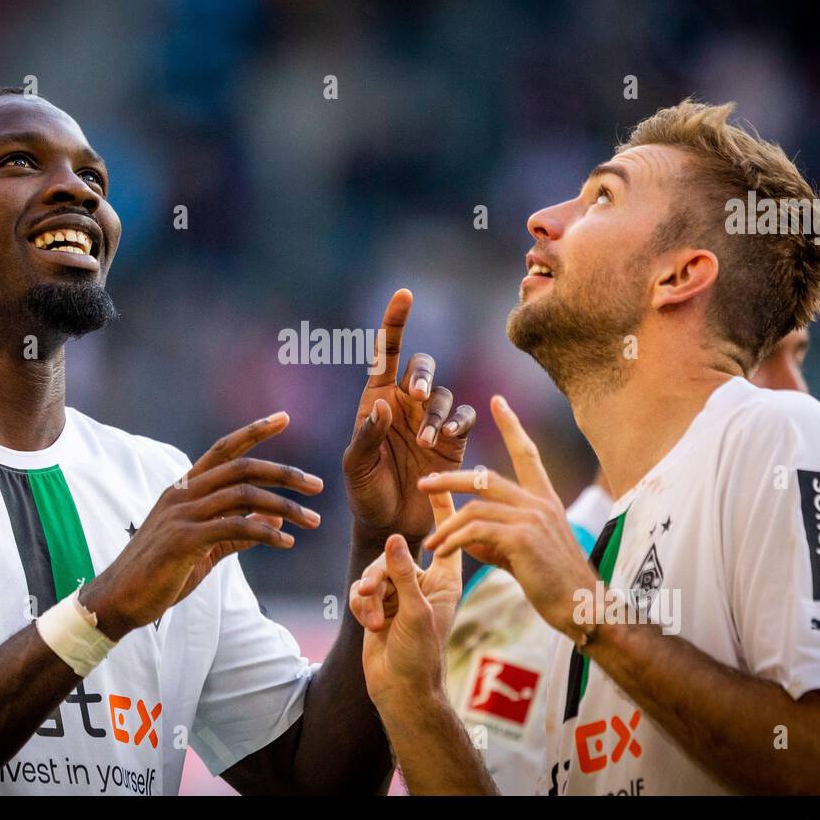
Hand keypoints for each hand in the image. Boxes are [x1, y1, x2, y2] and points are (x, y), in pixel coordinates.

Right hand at [82, 412, 322, 637]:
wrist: (120, 600)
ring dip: (284, 507)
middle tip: (317, 486)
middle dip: (284, 474)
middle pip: (242, 468)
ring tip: (312, 521)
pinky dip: (266, 533)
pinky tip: (286, 542)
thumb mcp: (204, 546)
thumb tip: (274, 515)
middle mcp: (183, 493)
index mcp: (185, 487)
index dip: (254, 431)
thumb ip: (237, 530)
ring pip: (244, 496)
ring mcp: (182, 514)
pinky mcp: (184, 539)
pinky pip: (236, 528)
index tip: (284, 417)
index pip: (224, 449)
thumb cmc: (161, 572)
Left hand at [342, 288, 475, 544]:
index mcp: (376, 400)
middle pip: (421, 368)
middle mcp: (405, 404)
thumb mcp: (356, 467)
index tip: (405, 295)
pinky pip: (463, 418)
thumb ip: (367, 436)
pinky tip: (448, 439)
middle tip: (416, 396)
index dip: (395, 322)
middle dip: (422, 376)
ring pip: (443, 396)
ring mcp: (430, 421)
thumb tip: (385, 406)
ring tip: (425, 443)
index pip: (387, 352)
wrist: (392, 524)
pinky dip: (457, 423)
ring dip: (436, 415)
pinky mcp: (454, 441)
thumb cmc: (366, 494)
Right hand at [349, 492, 461, 706]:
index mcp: (445, 579)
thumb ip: (403, 573)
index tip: (431, 482)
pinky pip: (363, 591)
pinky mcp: (380, 607)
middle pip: (395, 553)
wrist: (401, 690)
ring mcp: (400, 594)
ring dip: (369, 592)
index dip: (442, 508)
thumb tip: (395, 537)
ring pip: (374, 571)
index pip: (446, 535)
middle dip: (380, 570)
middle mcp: (423, 583)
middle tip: (373, 589)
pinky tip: (370, 625)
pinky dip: (363, 606)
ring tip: (373, 614)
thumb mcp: (415, 611)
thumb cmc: (420, 655)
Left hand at [418, 395, 597, 638]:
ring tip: (430, 542)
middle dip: (451, 479)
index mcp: (544, 500)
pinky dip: (454, 540)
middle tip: (424, 484)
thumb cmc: (553, 584)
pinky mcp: (523, 538)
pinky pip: (476, 530)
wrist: (582, 606)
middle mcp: (540, 502)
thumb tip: (466, 537)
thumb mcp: (521, 555)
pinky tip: (442, 552)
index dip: (511, 425)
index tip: (497, 401)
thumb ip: (494, 541)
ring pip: (475, 506)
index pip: (526, 453)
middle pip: (486, 477)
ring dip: (447, 525)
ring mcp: (533, 517)